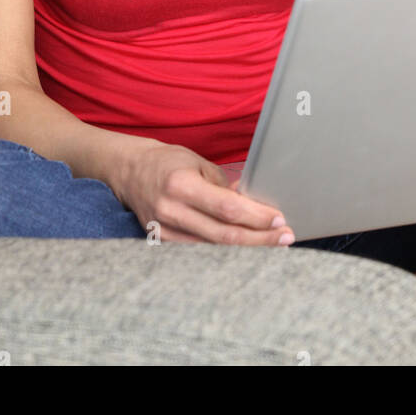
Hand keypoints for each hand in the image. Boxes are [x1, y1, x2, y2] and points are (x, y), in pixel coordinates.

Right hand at [117, 140, 294, 245]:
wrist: (130, 171)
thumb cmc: (167, 162)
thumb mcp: (197, 163)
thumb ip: (224, 185)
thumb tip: (254, 205)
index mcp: (181, 185)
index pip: (227, 209)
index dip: (256, 217)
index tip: (279, 220)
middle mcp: (172, 211)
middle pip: (225, 235)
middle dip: (260, 239)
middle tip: (286, 237)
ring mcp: (166, 232)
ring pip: (215, 249)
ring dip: (248, 248)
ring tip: (274, 245)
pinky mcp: (164, 243)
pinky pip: (202, 252)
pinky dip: (226, 251)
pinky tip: (246, 248)